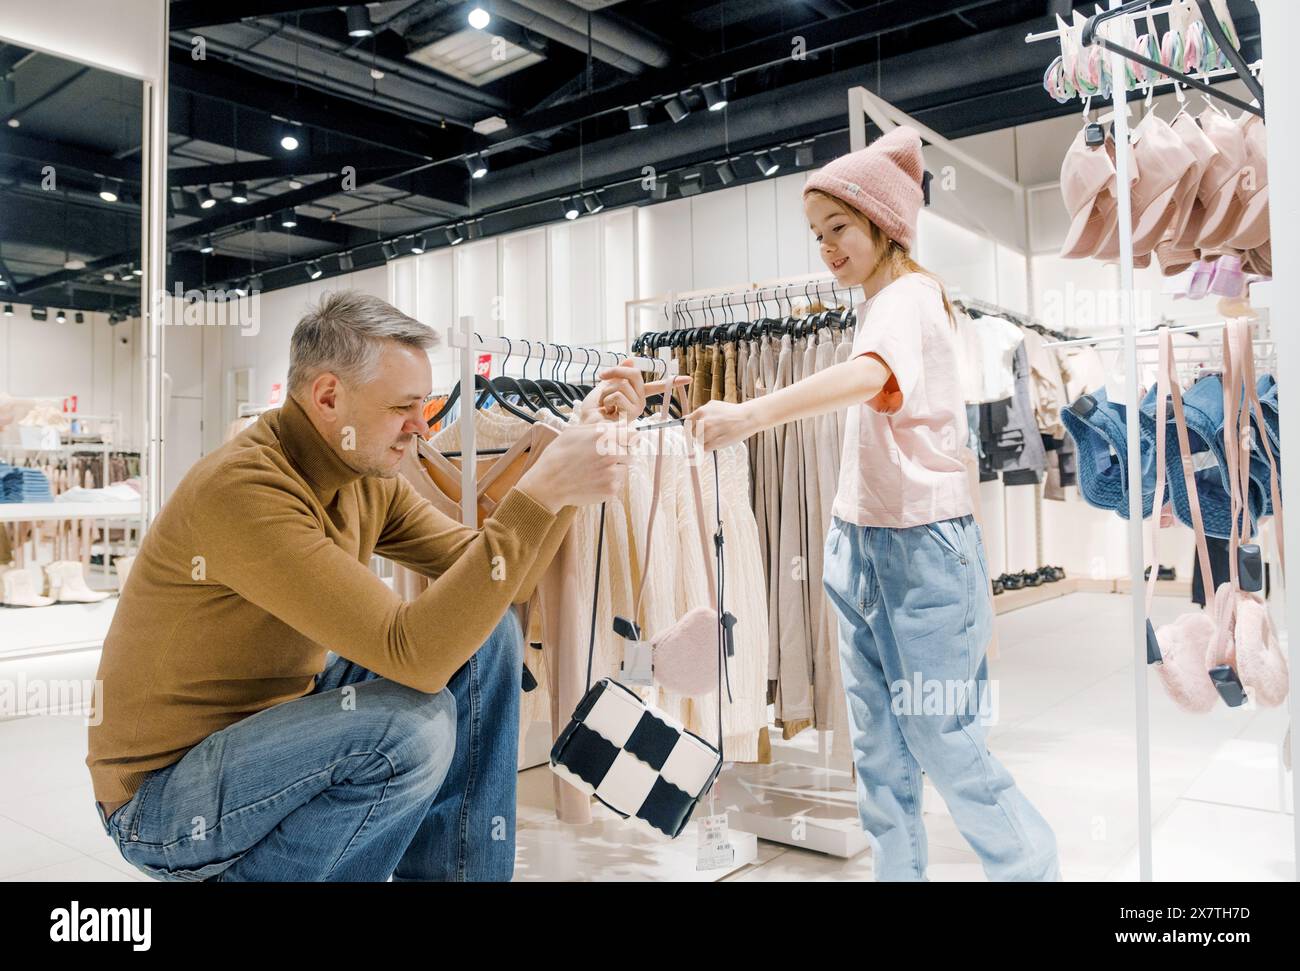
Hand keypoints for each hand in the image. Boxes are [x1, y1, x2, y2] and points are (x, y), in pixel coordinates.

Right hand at [517, 421, 637, 510]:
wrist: (548, 483)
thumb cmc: (558, 455)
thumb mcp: (574, 431)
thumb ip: (600, 427)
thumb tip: (620, 425)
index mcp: (604, 436)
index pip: (633, 435)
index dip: (628, 439)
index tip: (622, 443)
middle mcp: (611, 453)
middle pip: (631, 453)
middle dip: (621, 456)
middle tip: (603, 460)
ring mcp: (613, 473)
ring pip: (625, 469)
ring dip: (615, 470)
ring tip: (594, 471)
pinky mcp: (611, 489)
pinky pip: (618, 484)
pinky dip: (609, 483)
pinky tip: (593, 481)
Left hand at [578, 358, 690, 422]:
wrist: (586, 424)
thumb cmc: (594, 409)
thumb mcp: (604, 385)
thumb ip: (618, 373)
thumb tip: (629, 359)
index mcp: (636, 394)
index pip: (657, 386)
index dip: (674, 381)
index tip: (689, 379)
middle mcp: (640, 402)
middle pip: (634, 373)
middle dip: (615, 371)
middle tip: (602, 376)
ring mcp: (637, 409)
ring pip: (622, 385)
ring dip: (606, 392)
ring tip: (604, 405)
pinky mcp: (631, 415)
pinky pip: (619, 396)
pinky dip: (606, 400)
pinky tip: (606, 412)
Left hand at [688, 399, 755, 451]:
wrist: (747, 417)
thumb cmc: (731, 412)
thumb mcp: (713, 406)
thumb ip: (700, 413)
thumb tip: (685, 419)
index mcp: (702, 411)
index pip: (687, 424)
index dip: (690, 429)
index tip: (694, 431)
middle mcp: (704, 421)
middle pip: (692, 434)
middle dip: (698, 436)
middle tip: (709, 434)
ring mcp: (711, 432)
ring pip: (699, 442)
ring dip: (705, 442)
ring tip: (716, 436)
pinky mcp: (717, 442)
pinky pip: (706, 448)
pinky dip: (710, 447)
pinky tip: (718, 440)